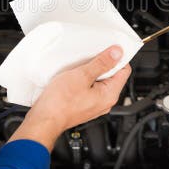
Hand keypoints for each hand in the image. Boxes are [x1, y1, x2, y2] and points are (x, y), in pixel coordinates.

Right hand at [7, 45, 131, 150]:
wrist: (44, 119)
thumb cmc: (60, 103)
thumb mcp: (82, 75)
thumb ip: (101, 63)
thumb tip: (117, 53)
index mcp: (110, 95)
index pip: (124, 70)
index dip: (117, 57)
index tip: (108, 49)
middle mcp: (105, 102)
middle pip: (112, 75)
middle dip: (102, 64)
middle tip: (89, 59)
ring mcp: (94, 105)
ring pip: (99, 81)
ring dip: (91, 72)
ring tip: (80, 68)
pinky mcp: (84, 104)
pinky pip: (90, 88)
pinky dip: (84, 80)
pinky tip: (74, 77)